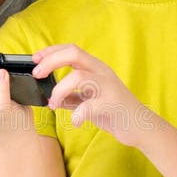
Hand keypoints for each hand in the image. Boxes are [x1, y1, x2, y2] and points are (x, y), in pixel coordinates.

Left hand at [33, 44, 150, 144]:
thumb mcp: (89, 101)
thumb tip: (51, 99)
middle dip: (51, 62)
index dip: (51, 51)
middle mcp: (102, 72)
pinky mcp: (112, 104)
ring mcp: (108, 86)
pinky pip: (89, 106)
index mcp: (96, 68)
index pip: (71, 49)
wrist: (141, 127)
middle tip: (37, 75)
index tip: (35, 59)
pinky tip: (75, 121)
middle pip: (73, 54)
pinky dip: (77, 115)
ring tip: (54, 103)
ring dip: (59, 90)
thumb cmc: (114, 112)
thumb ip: (72, 97)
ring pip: (78, 76)